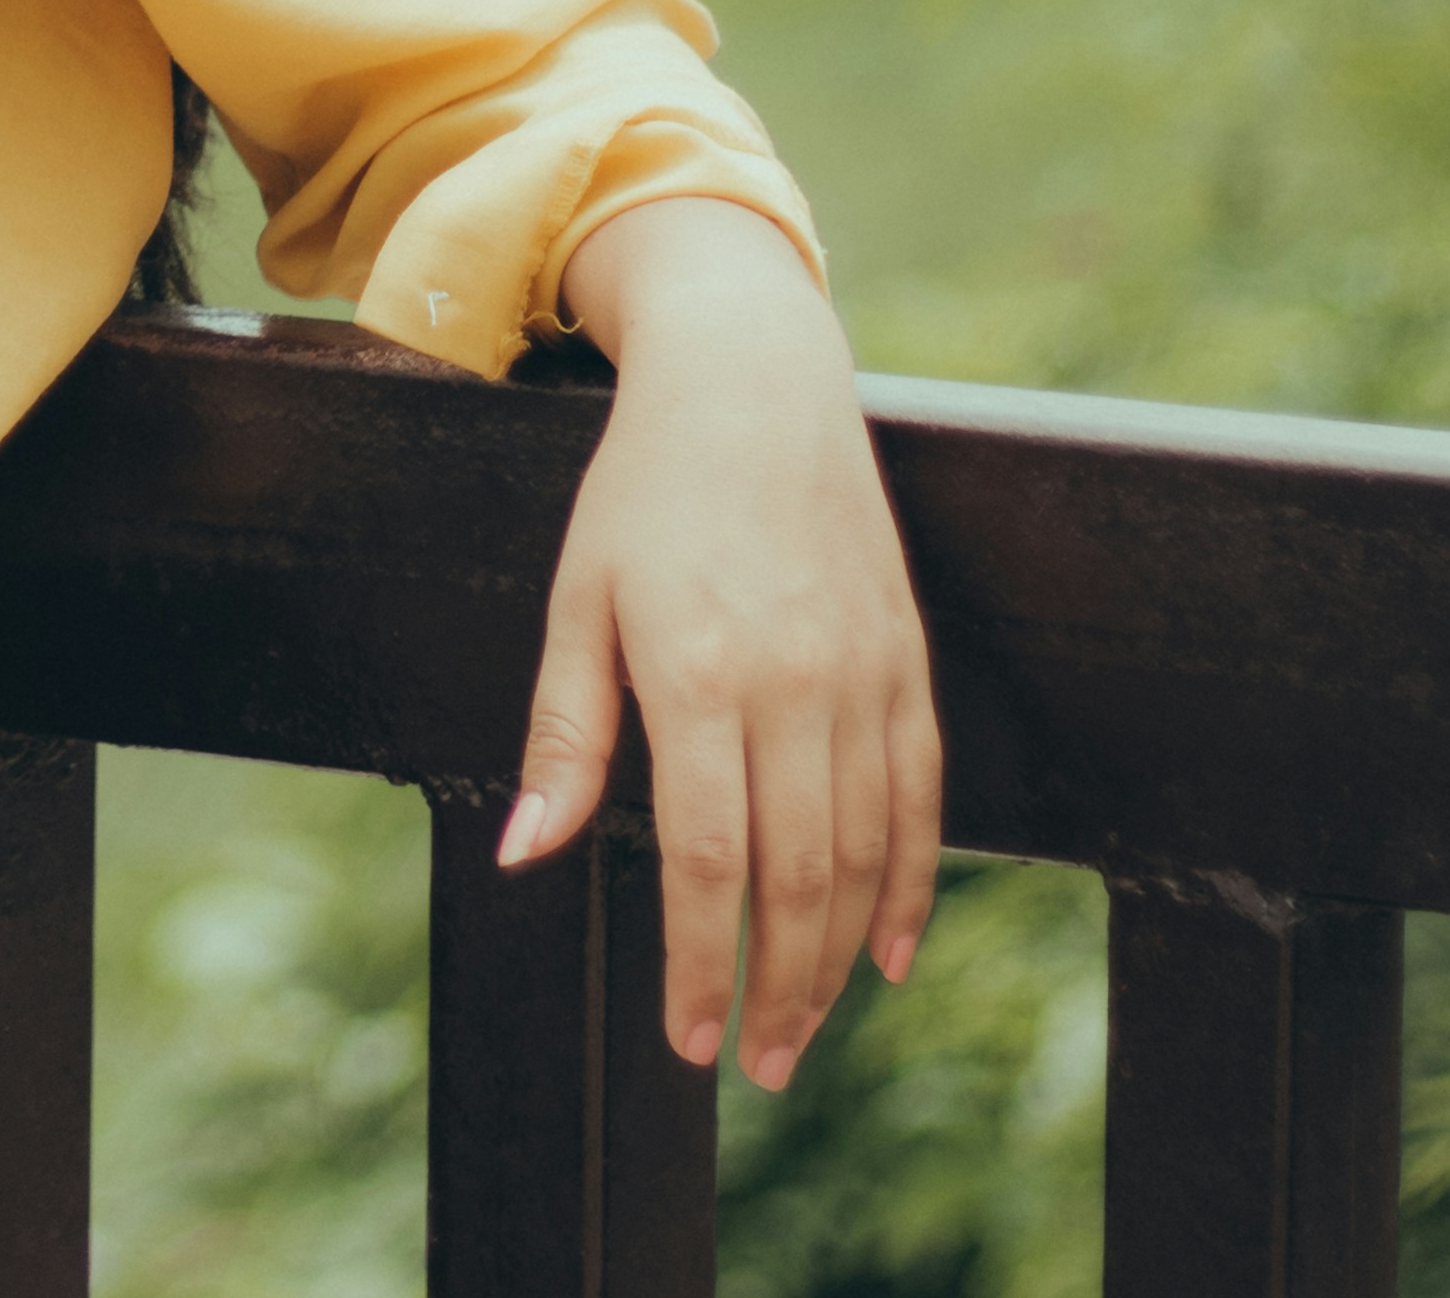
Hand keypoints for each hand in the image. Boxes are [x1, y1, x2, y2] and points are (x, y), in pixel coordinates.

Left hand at [503, 194, 942, 1091]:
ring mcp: (863, 673)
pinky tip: (889, 952)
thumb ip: (563, 737)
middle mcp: (793, 683)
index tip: (689, 1039)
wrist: (752, 384)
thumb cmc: (640, 494)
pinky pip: (922, 796)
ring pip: (866, 852)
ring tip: (806, 1030)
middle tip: (756, 1065)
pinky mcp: (908, 659)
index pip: (707, 860)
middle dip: (778, 989)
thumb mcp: (576, 602)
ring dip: (840, 958)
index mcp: (695, 673)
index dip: (702, 963)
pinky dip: (912, 884)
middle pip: (797, 876)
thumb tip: (527, 859)